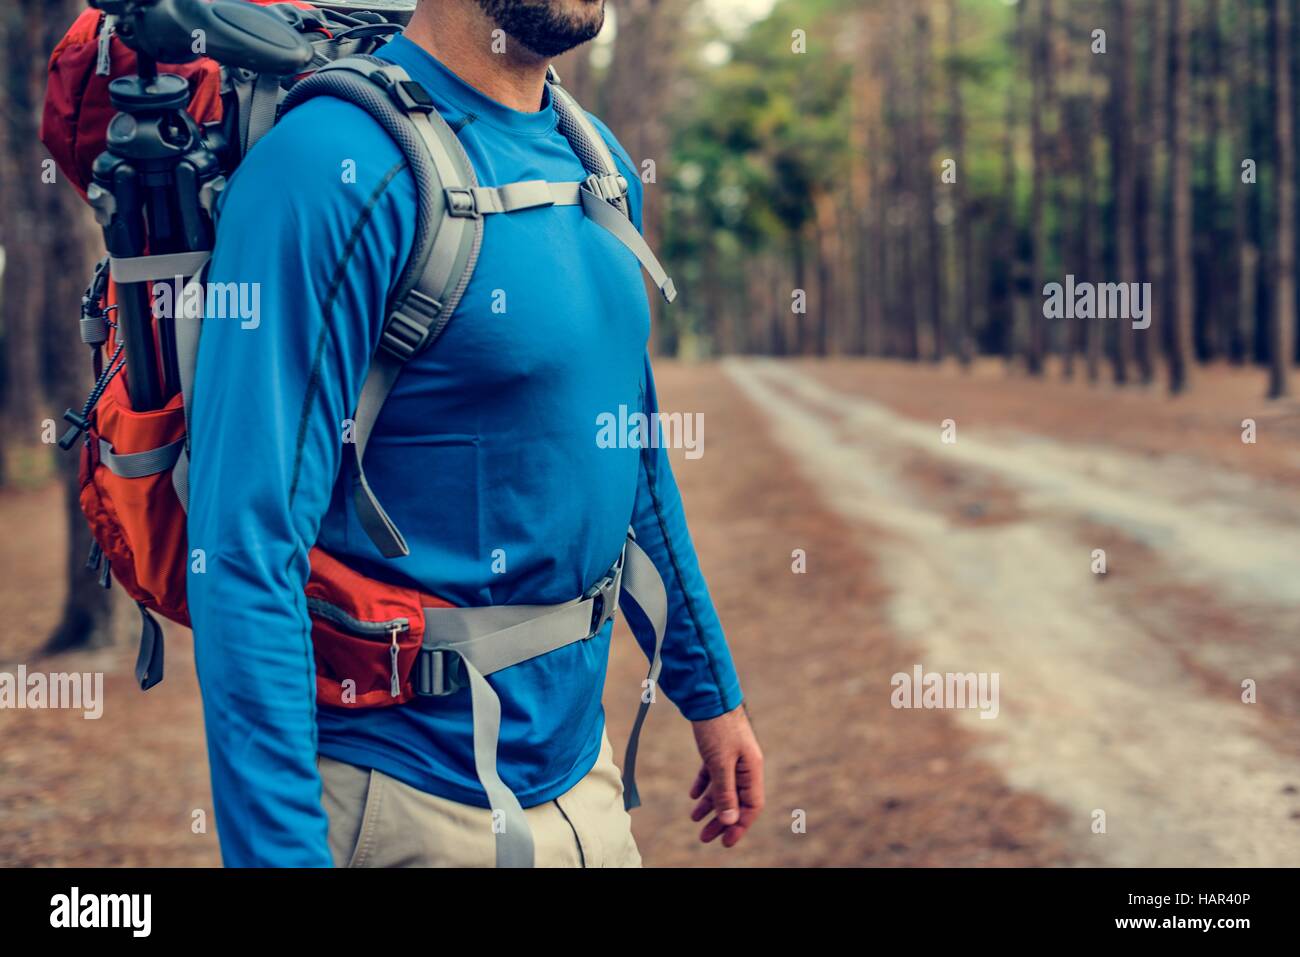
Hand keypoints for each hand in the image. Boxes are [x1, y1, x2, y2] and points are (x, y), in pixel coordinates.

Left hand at [689, 703, 763, 847]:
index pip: (751, 805)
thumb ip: (725, 792)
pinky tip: (693, 796)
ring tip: (694, 819)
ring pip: (723, 788)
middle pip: (736, 800)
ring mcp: (732, 756)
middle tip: (705, 837)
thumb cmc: (717, 726)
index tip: (725, 841)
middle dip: (722, 820)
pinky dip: (704, 786)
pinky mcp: (719, 749)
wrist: (708, 693)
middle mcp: (745, 765)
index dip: (739, 825)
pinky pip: (714, 774)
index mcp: (752, 769)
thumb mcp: (720, 763)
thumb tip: (730, 821)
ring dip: (710, 805)